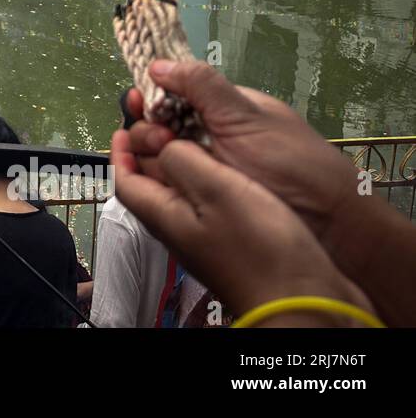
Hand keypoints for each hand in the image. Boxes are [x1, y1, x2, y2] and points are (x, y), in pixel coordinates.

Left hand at [112, 131, 372, 325]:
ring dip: (182, 163)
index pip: (126, 181)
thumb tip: (166, 146)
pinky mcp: (232, 244)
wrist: (303, 300)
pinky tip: (230, 171)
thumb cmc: (259, 248)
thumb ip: (182, 160)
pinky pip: (208, 204)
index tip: (125, 127)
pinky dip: (209, 179)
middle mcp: (179, 230)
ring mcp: (205, 240)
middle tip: (164, 124)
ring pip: (181, 193)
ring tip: (197, 138)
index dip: (121, 151)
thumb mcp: (214, 189)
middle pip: (152, 185)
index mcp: (164, 217)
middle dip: (151, 152)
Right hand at [122, 60, 359, 239]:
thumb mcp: (245, 117)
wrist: (326, 223)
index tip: (139, 102)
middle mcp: (207, 140)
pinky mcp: (198, 201)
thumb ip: (201, 86)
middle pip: (157, 126)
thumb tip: (157, 64)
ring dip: (147, 155)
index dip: (152, 96)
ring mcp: (201, 172)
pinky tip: (147, 184)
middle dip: (147, 128)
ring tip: (156, 161)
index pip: (173, 96)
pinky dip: (151, 183)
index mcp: (221, 112)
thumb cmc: (291, 163)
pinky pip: (164, 187)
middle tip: (158, 139)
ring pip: (155, 158)